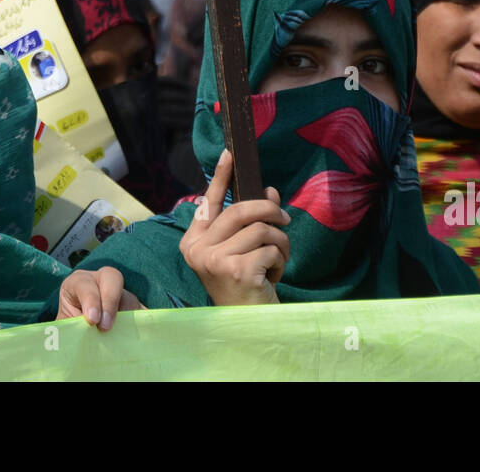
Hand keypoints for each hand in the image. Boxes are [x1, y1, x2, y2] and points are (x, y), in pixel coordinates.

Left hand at [56, 266, 144, 329]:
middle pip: (112, 278)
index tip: (92, 320)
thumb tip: (69, 339)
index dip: (90, 299)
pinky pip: (143, 312)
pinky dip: (143, 323)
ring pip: (129, 297)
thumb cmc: (69, 330)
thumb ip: (67, 330)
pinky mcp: (134, 308)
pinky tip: (142, 337)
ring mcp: (120, 293)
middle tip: (106, 326)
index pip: (84, 283)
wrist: (80, 337)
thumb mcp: (63, 328)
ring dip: (126, 316)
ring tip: (120, 336)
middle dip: (110, 300)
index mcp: (78, 283)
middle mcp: (100, 282)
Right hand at [179, 149, 289, 305]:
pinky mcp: (236, 269)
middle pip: (241, 210)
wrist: (248, 325)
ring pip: (261, 229)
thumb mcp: (244, 249)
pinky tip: (272, 277)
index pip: (209, 202)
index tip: (230, 153)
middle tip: (285, 219)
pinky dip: (280, 260)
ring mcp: (215, 260)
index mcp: (193, 242)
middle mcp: (198, 250)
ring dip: (279, 243)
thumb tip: (270, 191)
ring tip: (276, 261)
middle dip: (270, 211)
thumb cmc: (244, 286)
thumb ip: (251, 221)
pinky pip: (270, 247)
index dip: (221, 176)